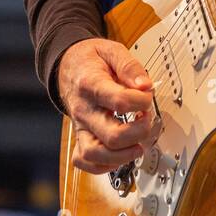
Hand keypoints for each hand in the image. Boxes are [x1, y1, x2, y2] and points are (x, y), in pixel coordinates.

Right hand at [56, 38, 160, 174]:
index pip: (120, 101)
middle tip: (146, 120)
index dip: (142, 101)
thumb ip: (130, 67)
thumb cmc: (91, 60)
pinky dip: (104, 165)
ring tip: (138, 143)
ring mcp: (80, 126)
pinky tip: (120, 154)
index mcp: (90, 84)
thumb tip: (146, 86)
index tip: (147, 96)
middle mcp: (83, 110)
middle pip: (112, 136)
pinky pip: (85, 162)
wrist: (67, 66)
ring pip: (96, 155)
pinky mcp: (80, 137)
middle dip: (139, 132)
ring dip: (124, 155)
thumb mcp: (111, 50)